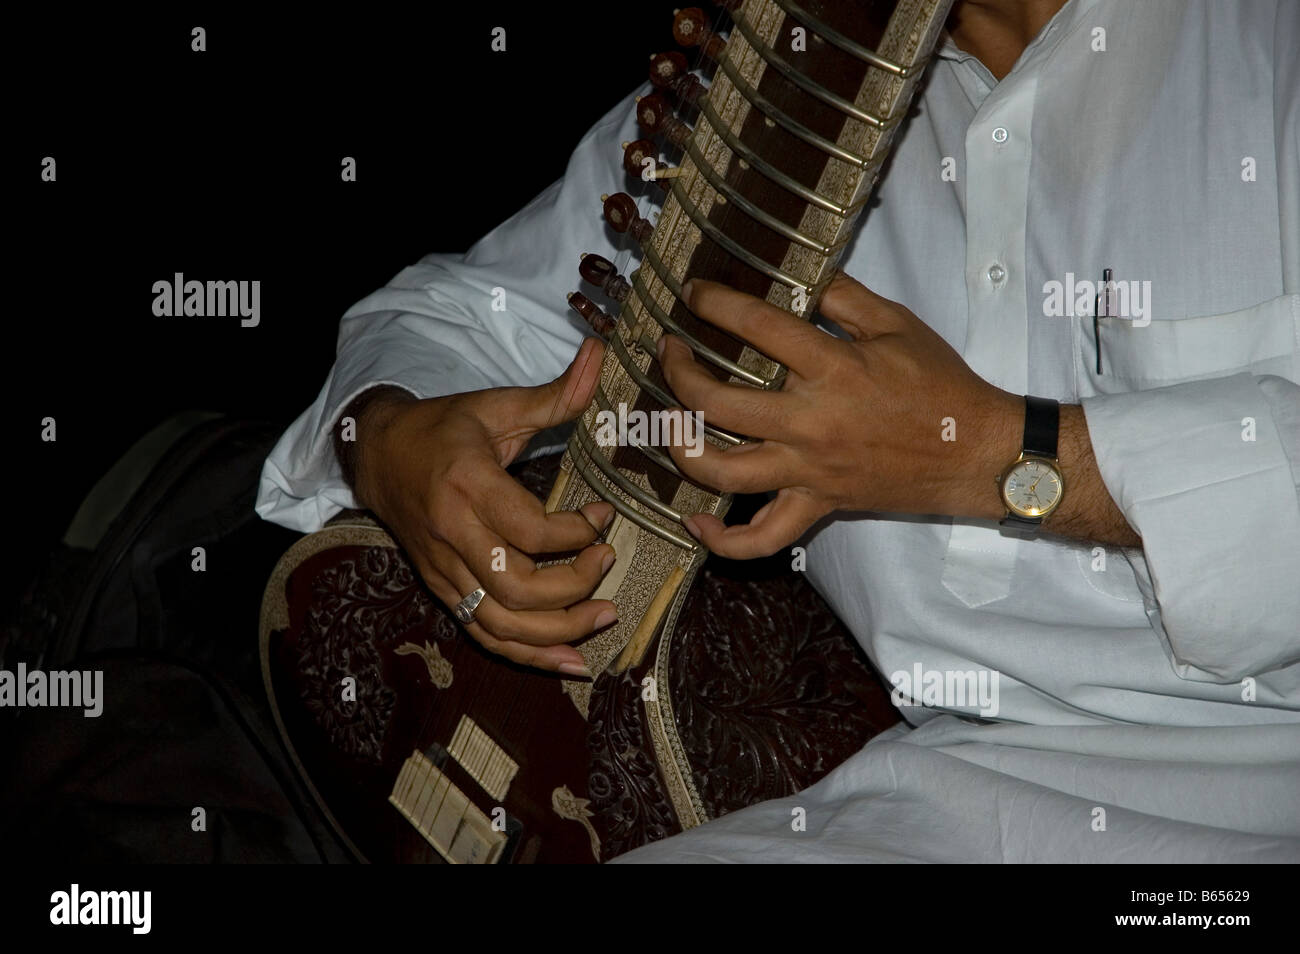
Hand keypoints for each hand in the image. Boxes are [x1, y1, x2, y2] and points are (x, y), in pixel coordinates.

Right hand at [350, 337, 617, 674]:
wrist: (377, 455)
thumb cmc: (443, 428)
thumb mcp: (495, 406)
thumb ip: (553, 394)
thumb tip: (600, 355)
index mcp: (467, 484)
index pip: (529, 529)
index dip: (577, 532)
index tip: (604, 516)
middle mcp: (451, 533)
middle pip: (516, 585)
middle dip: (573, 586)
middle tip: (607, 563)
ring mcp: (443, 569)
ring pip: (501, 622)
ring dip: (558, 632)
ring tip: (604, 618)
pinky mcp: (442, 589)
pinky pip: (485, 634)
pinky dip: (528, 656)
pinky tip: (570, 662)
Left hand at [658, 272, 1020, 557]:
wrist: (977, 454)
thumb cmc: (941, 385)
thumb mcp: (896, 324)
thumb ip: (842, 297)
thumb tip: (796, 275)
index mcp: (832, 369)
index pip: (755, 327)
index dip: (714, 302)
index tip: (692, 291)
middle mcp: (810, 422)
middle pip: (717, 401)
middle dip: (678, 372)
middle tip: (668, 351)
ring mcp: (809, 470)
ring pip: (722, 470)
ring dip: (680, 446)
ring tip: (665, 422)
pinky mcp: (817, 506)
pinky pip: (761, 537)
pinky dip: (723, 539)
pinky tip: (692, 520)